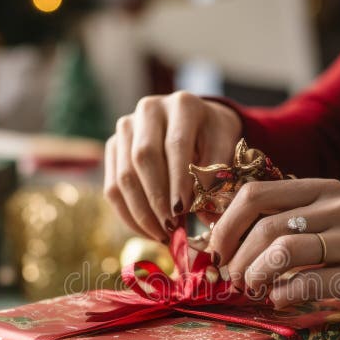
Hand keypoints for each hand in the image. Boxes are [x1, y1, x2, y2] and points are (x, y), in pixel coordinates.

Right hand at [104, 91, 241, 242]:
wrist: (198, 124)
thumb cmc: (215, 138)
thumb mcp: (226, 149)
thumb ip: (217, 177)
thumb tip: (204, 214)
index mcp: (182, 105)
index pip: (175, 144)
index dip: (178, 180)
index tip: (184, 211)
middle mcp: (149, 110)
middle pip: (143, 158)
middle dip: (157, 199)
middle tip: (171, 228)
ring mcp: (126, 127)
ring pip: (124, 175)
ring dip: (141, 211)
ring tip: (161, 234)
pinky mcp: (113, 147)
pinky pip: (113, 186)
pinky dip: (128, 214)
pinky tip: (147, 230)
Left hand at [208, 178, 339, 339]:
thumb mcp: (331, 229)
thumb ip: (291, 223)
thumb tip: (229, 240)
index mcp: (324, 190)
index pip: (256, 193)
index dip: (226, 224)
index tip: (217, 252)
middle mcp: (339, 206)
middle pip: (264, 223)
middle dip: (236, 256)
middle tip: (232, 279)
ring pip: (282, 249)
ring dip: (255, 274)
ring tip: (252, 290)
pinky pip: (308, 282)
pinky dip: (284, 295)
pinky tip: (281, 302)